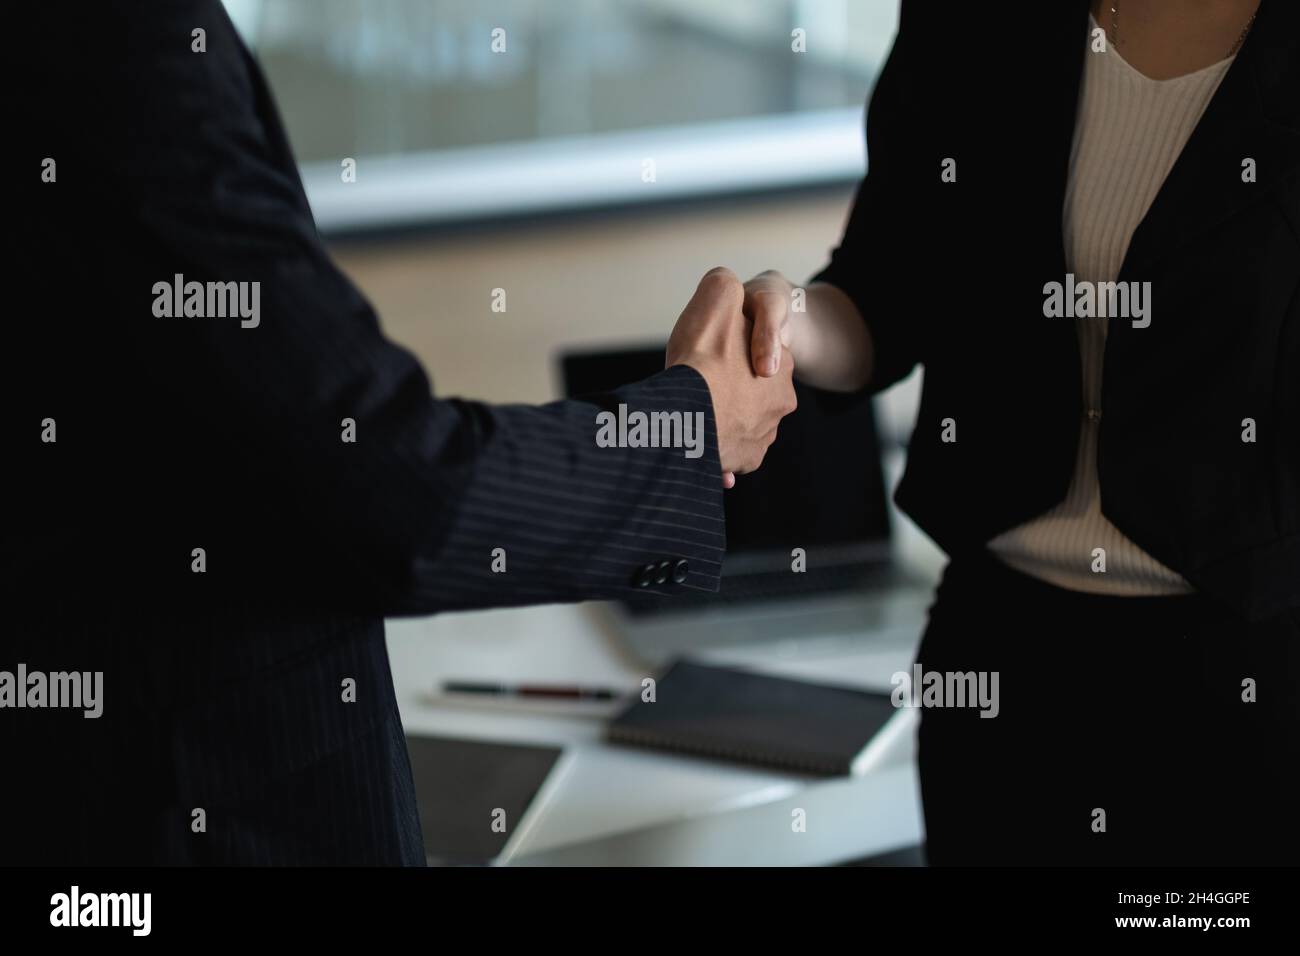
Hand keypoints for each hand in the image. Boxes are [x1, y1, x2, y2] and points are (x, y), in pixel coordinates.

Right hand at [666, 267, 796, 486]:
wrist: (681, 420)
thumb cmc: (701, 358)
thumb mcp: (717, 295)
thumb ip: (724, 284)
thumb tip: (724, 283)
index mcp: (781, 364)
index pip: (756, 349)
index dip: (729, 346)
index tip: (706, 351)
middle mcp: (780, 402)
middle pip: (749, 389)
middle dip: (729, 389)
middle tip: (697, 387)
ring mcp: (764, 435)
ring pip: (741, 423)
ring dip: (722, 421)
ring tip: (694, 419)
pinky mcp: (746, 461)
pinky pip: (732, 453)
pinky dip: (718, 450)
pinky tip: (697, 444)